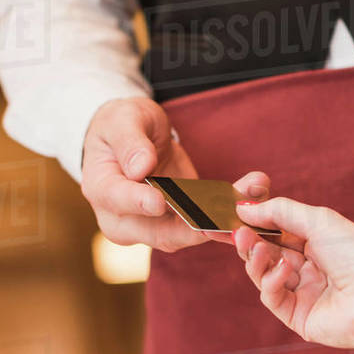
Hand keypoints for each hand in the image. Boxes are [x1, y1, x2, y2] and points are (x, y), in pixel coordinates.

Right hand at [81, 97, 268, 251]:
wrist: (131, 137)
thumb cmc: (120, 124)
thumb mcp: (122, 120)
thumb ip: (129, 142)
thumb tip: (140, 167)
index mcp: (101, 188)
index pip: (118, 200)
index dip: (139, 203)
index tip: (161, 201)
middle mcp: (124, 218)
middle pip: (159, 231)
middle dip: (197, 224)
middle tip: (226, 216)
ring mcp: (152, 225)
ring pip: (188, 233)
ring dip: (223, 220)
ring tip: (252, 196)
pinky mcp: (178, 221)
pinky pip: (204, 223)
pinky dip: (229, 212)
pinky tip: (253, 195)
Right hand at [233, 193, 353, 353]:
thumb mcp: (317, 220)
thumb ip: (279, 211)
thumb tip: (243, 207)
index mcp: (318, 244)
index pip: (278, 233)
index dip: (257, 225)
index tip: (237, 215)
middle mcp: (310, 269)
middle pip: (267, 254)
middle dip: (251, 243)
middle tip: (238, 233)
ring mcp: (303, 294)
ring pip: (265, 276)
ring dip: (257, 261)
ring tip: (258, 249)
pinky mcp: (298, 317)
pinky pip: (273, 298)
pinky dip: (272, 281)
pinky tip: (285, 270)